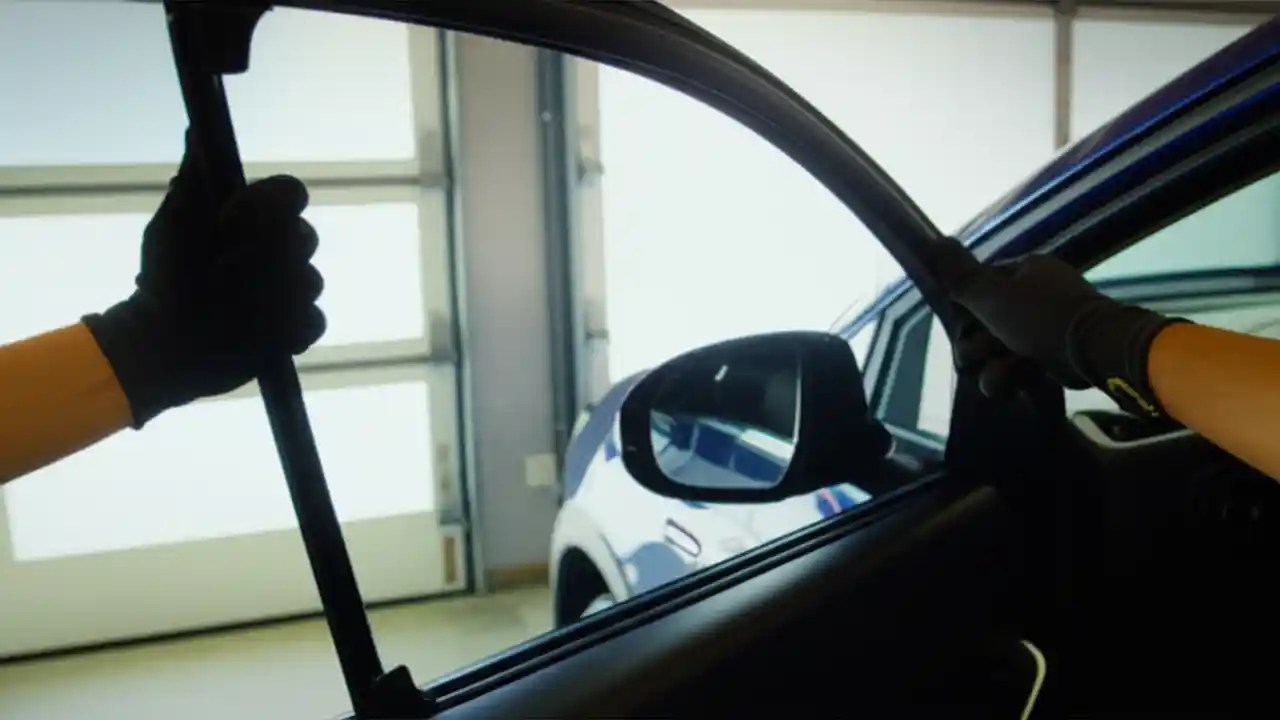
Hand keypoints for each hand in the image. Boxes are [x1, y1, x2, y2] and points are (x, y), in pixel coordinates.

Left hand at [83, 144, 324, 426]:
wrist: (162, 340)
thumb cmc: (164, 277)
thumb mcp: (173, 224)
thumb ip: (192, 179)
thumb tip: (195, 129)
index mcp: (256, 220)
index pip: (291, 193)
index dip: (274, 202)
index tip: (235, 219)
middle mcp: (279, 252)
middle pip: (308, 237)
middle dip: (273, 252)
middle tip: (228, 268)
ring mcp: (290, 292)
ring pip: (312, 281)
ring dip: (277, 293)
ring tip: (237, 306)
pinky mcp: (294, 330)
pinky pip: (314, 321)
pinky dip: (292, 328)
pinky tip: (262, 335)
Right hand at [952, 255, 1180, 418]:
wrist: (1094, 350)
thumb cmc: (1040, 315)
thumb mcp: (990, 295)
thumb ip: (959, 275)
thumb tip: (933, 241)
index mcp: (1025, 271)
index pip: (980, 286)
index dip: (965, 307)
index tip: (961, 322)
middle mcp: (1036, 294)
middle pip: (985, 322)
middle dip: (978, 344)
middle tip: (983, 350)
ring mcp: (1047, 326)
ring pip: (999, 350)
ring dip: (994, 365)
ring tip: (1005, 371)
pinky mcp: (1054, 355)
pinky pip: (1020, 366)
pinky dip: (1015, 376)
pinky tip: (1019, 380)